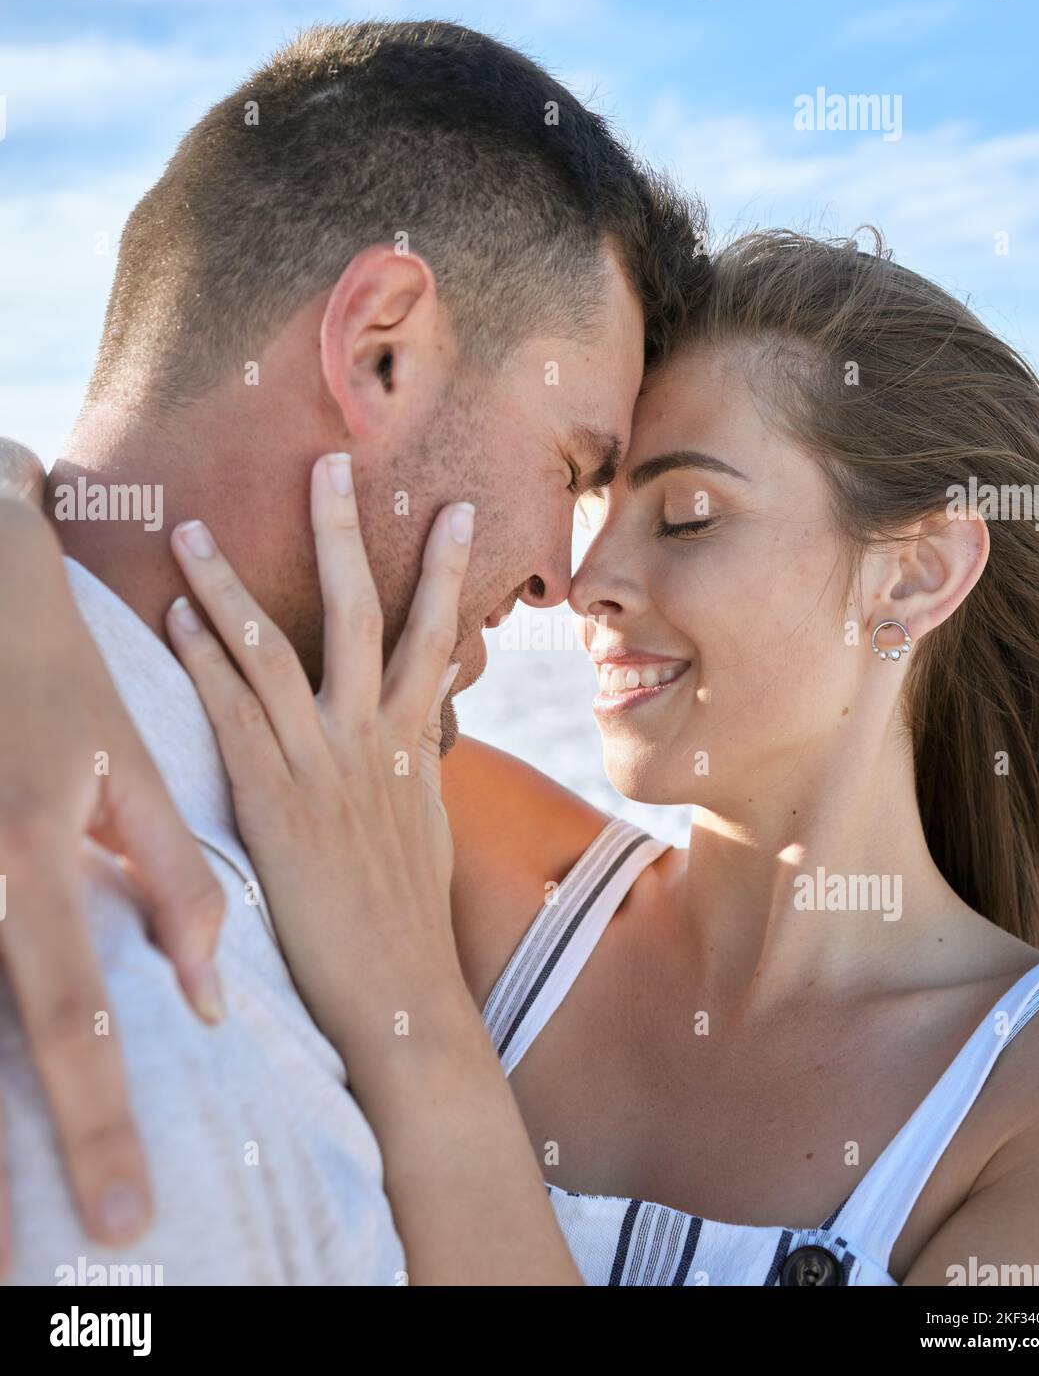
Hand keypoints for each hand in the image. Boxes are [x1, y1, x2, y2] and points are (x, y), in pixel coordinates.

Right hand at [0, 495, 225, 1274]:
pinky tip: (4, 1131)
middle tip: (59, 1258)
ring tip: (12, 1229)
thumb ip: (178, 884)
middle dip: (21, 1166)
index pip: (69, 1027)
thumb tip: (210, 999)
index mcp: (25, 872)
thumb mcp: (131, 775)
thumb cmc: (58, 689)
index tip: (123, 1216)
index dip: (96, 1127)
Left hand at [162, 453, 579, 1284]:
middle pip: (360, 613)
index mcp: (415, 741)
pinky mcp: (272, 799)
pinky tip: (174, 615)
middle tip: (330, 462)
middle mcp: (372, 738)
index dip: (443, 570)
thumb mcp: (425, 822)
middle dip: (346, 534)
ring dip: (230, 582)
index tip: (449, 510)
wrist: (399, 990)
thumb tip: (414, 729)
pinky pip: (231, 713)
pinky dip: (202, 659)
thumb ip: (414, 762)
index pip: (434, 636)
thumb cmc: (411, 914)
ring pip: (276, 651)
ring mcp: (322, 764)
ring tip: (189, 528)